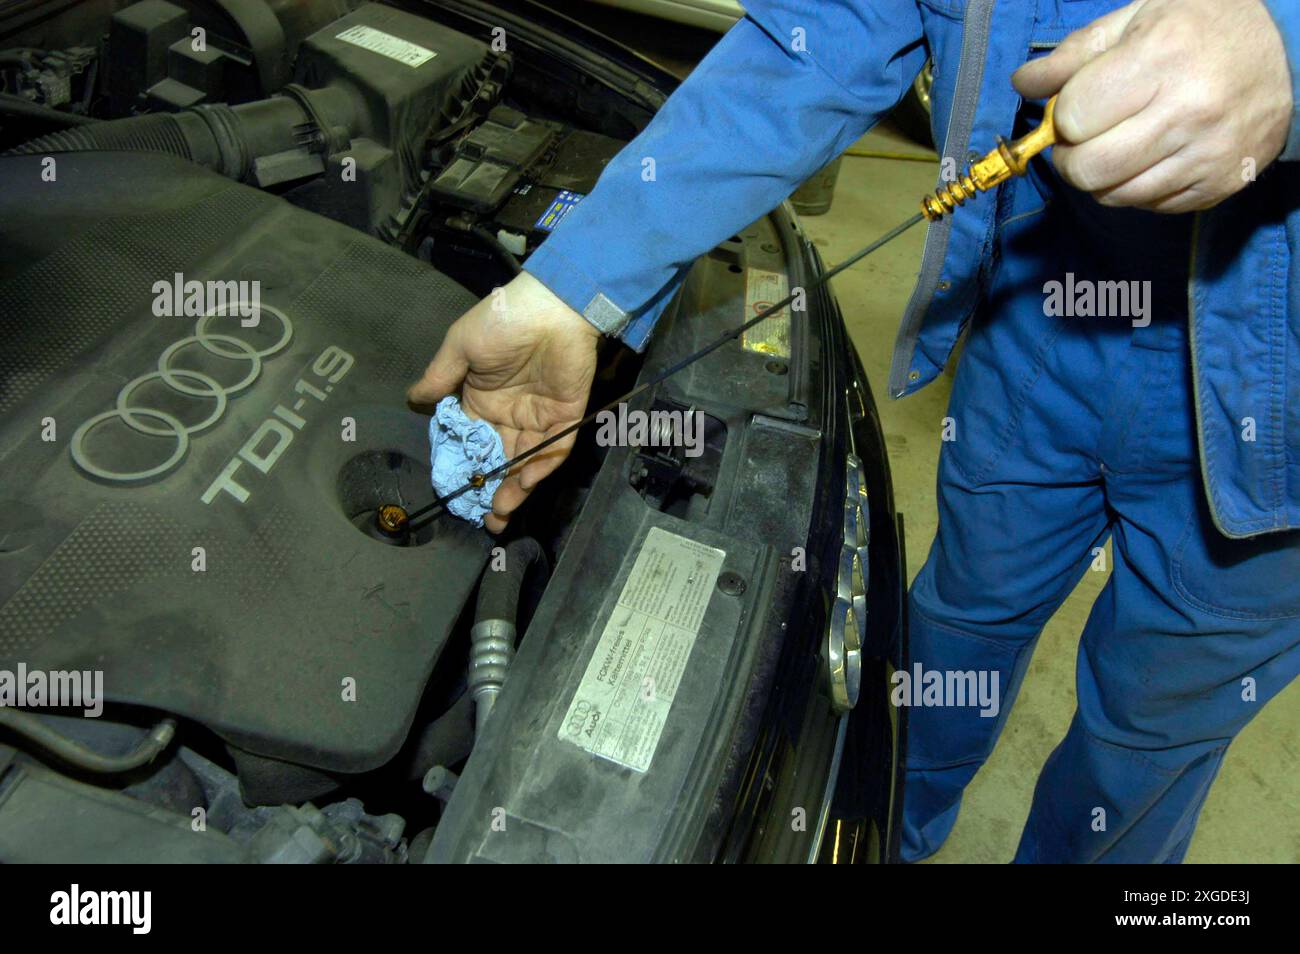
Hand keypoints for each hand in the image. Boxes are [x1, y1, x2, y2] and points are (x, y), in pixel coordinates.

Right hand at [408, 271, 601, 532]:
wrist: (550, 305)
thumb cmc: (501, 321)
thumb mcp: (460, 348)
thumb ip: (440, 378)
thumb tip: (412, 401)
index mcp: (480, 399)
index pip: (469, 443)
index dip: (462, 467)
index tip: (452, 490)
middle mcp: (507, 414)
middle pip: (497, 460)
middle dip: (488, 490)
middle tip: (478, 518)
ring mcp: (537, 417)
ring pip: (524, 462)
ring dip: (512, 489)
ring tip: (497, 515)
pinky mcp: (564, 416)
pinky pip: (553, 450)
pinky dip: (538, 468)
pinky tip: (521, 485)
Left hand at [1012, 0, 1293, 211]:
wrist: (1287, 52)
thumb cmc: (1199, 28)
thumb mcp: (1137, 19)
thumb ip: (1074, 55)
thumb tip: (1023, 84)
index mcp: (1161, 58)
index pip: (1074, 118)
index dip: (1062, 118)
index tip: (1075, 108)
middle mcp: (1188, 110)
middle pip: (1088, 169)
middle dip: (1071, 158)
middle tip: (1084, 138)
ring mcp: (1207, 153)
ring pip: (1114, 196)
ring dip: (1102, 176)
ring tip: (1120, 144)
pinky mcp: (1219, 185)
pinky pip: (1149, 206)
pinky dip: (1137, 188)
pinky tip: (1152, 157)